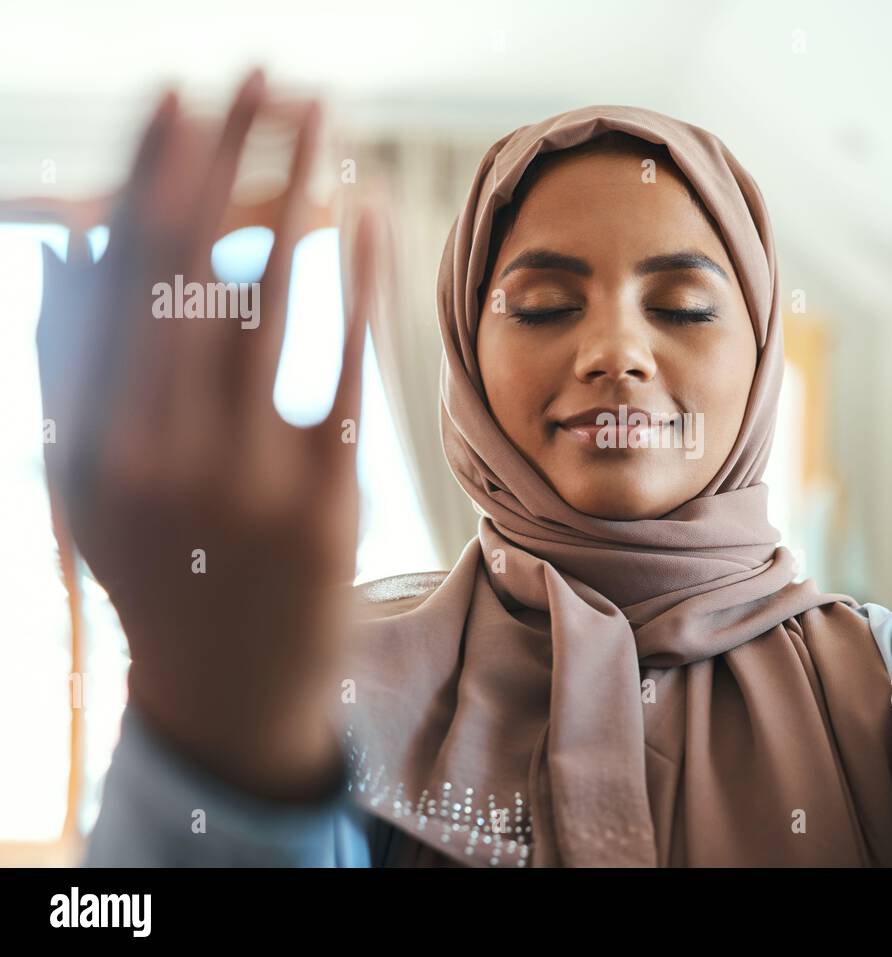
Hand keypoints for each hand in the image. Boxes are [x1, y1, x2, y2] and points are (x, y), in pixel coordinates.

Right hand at [36, 71, 377, 799]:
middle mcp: (155, 452)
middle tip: (264, 69)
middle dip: (229, 152)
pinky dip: (355, 282)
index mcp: (85, 436)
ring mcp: (245, 480)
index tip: (180, 93)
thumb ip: (70, 365)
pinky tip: (370, 215)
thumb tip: (74, 236)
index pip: (114, 275)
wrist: (229, 691)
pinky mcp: (326, 502)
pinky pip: (343, 368)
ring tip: (320, 115)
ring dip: (298, 192)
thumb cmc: (155, 568)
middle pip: (191, 266)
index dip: (151, 173)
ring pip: (269, 302)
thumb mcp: (82, 479)